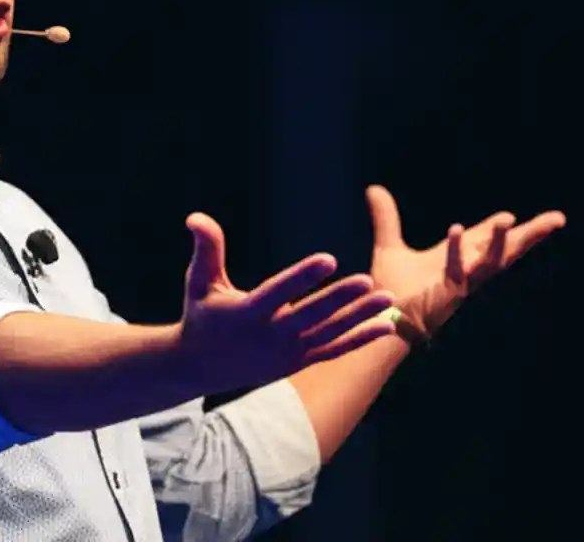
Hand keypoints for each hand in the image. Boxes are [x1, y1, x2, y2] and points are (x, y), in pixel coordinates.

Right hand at [178, 212, 396, 391]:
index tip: (328, 259)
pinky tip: (387, 326)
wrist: (199, 367)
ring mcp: (287, 353)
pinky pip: (334, 350)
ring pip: (329, 333)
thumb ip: (207, 248)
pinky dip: (360, 339)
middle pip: (311, 316)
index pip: (278, 292)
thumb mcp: (198, 281)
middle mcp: (269, 337)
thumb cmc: (201, 315)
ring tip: (388, 298)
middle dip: (340, 300)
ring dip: (359, 317)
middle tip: (368, 280)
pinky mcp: (298, 362)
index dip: (302, 276)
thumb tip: (196, 216)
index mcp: (246, 314)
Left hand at [365, 185, 565, 335]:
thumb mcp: (389, 245)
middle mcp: (465, 269)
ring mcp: (460, 281)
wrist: (382, 318)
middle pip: (506, 250)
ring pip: (490, 260)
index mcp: (456, 257)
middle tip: (558, 220)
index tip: (512, 215)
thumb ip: (386, 217)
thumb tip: (373, 189)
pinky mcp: (448, 292)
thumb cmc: (391, 287)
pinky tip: (456, 228)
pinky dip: (457, 249)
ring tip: (509, 218)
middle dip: (531, 235)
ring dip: (499, 240)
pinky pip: (457, 268)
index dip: (498, 228)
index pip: (484, 238)